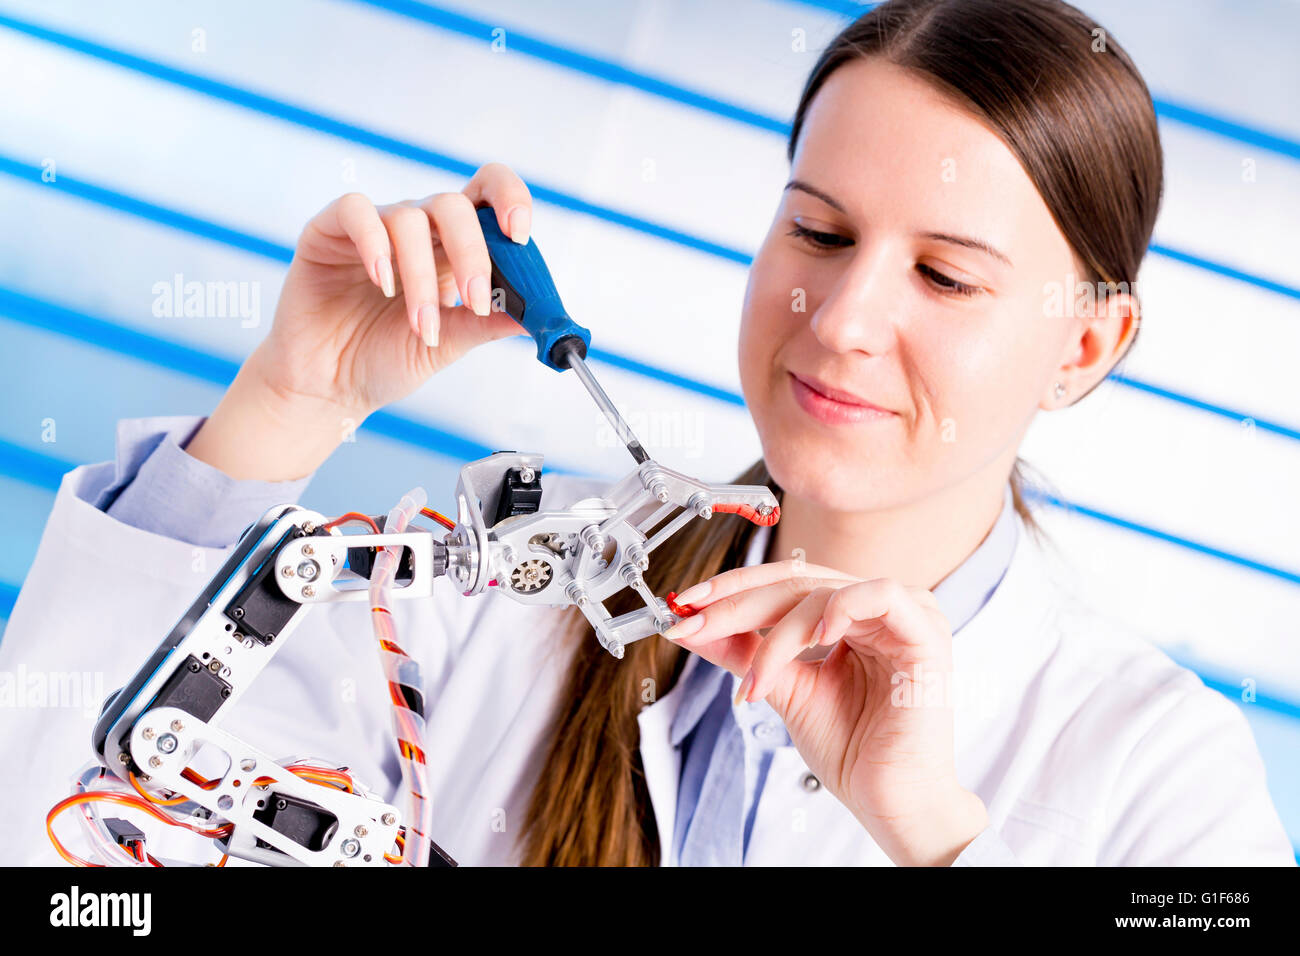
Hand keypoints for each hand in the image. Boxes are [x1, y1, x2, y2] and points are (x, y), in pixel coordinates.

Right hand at [185, 163, 530, 479]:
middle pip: (454, 206)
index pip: (486, 197)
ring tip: (423, 325)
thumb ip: (485, 324)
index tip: (521, 236)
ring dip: (423, 277)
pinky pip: (356, 212)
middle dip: (472, 254)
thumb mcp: (447, 345)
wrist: (330, 386)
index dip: (510, 200)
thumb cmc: (386, 359)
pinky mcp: (328, 231)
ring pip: (410, 219)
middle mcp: (416, 230)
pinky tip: (383, 283)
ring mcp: (373, 227)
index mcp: (451, 247)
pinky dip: (375, 245)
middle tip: (475, 302)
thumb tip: (534, 314)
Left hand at [663, 560, 988, 865]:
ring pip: (822, 592)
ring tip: (756, 680)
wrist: (889, 803)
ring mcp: (906, 615)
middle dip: (736, 604)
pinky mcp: (926, 635)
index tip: (684, 606)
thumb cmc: (851, 750)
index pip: (783, 581)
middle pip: (795, 581)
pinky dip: (839, 609)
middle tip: (694, 624)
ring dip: (777, 633)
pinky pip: (880, 596)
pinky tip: (815, 638)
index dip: (732, 589)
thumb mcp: (783, 689)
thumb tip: (691, 626)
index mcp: (849, 615)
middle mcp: (876, 608)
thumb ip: (742, 653)